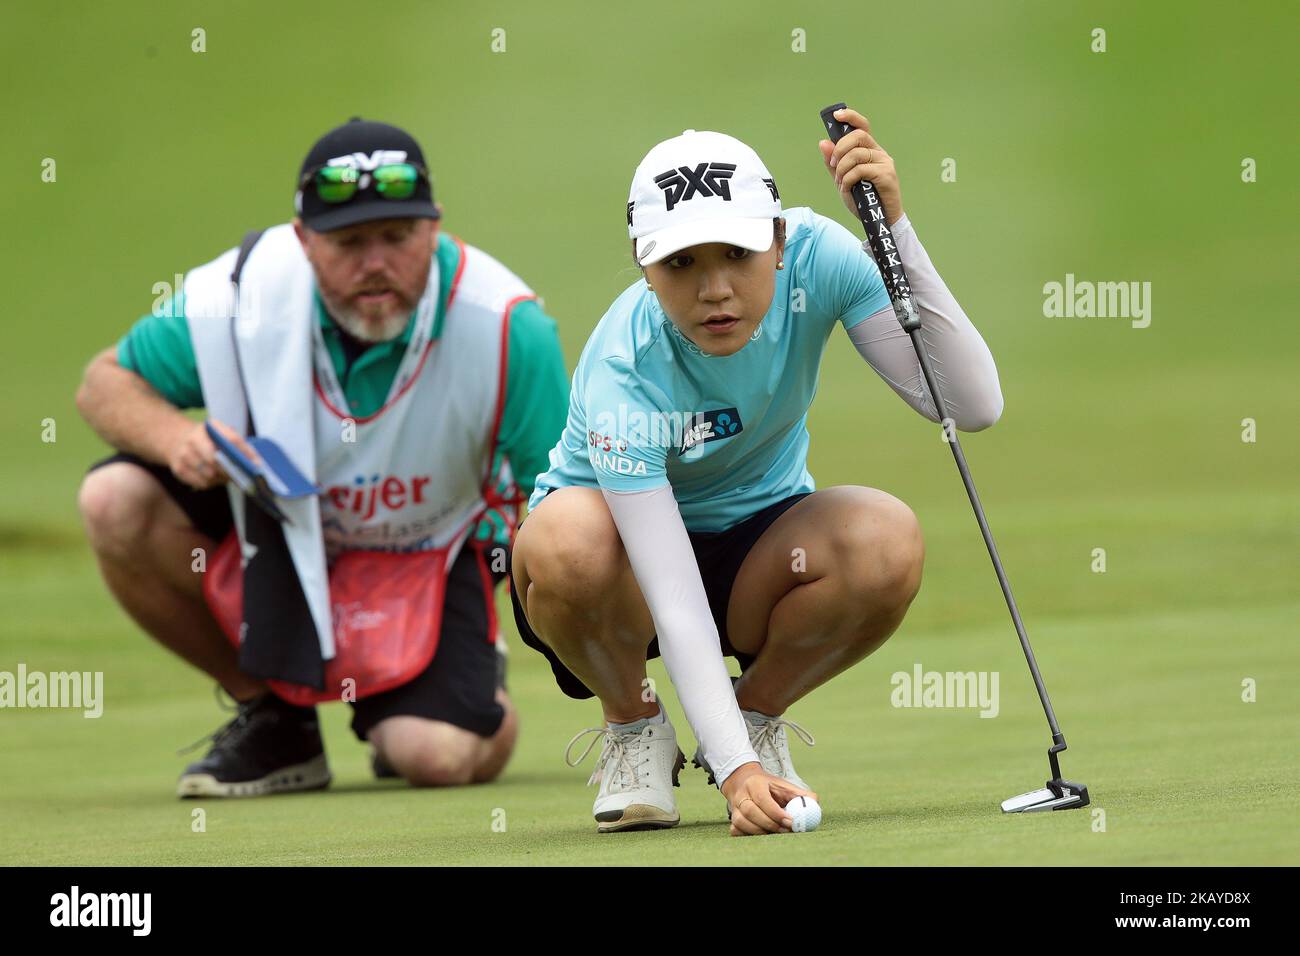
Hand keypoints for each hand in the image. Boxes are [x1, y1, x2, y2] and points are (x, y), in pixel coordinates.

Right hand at [168, 418, 258, 489]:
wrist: (175, 439)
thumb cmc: (207, 438)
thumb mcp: (221, 433)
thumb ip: (238, 444)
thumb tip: (256, 463)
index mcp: (210, 426)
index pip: (231, 439)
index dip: (245, 453)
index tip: (257, 464)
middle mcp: (194, 439)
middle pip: (217, 460)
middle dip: (231, 470)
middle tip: (241, 475)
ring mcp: (184, 455)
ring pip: (210, 475)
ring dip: (222, 479)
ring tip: (227, 476)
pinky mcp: (179, 469)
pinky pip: (202, 483)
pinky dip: (212, 483)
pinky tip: (215, 478)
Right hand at [720, 762, 819, 836]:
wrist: (744, 782)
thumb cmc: (769, 786)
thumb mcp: (783, 785)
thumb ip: (800, 794)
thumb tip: (815, 802)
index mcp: (754, 783)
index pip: (762, 799)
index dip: (776, 812)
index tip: (790, 821)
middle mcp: (741, 795)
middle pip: (751, 812)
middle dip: (770, 824)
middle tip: (786, 831)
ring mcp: (734, 808)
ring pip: (742, 823)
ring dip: (760, 831)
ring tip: (777, 833)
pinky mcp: (732, 819)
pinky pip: (736, 830)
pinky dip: (749, 835)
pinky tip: (762, 833)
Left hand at [818, 106, 903, 226]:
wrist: (879, 220)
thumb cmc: (862, 201)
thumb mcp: (842, 181)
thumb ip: (833, 163)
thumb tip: (823, 142)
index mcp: (869, 150)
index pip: (862, 126)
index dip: (850, 117)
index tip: (836, 116)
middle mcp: (878, 152)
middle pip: (858, 135)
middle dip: (840, 149)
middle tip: (833, 166)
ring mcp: (884, 162)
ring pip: (857, 154)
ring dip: (842, 169)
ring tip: (841, 183)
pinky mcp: (887, 174)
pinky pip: (861, 170)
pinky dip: (849, 179)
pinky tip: (847, 189)